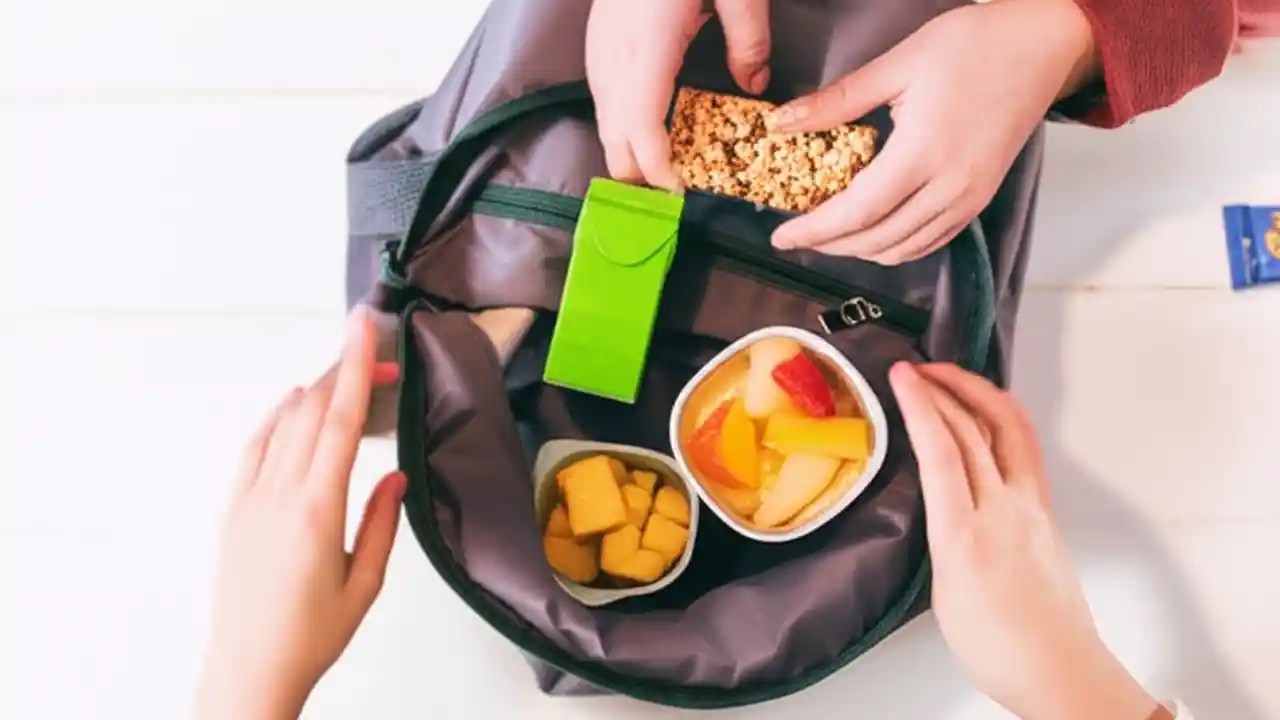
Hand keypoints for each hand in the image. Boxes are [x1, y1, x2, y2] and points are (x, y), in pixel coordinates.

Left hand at [195, 309, 404, 718]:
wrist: (249, 671)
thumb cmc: (308, 636)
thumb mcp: (365, 583)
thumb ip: (383, 522)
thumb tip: (395, 476)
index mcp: (316, 509)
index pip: (338, 419)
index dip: (355, 366)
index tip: (363, 325)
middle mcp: (278, 495)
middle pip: (311, 408)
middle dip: (345, 371)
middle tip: (379, 358)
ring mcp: (250, 499)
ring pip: (283, 422)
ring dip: (315, 392)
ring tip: (344, 381)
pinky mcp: (234, 510)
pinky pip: (256, 446)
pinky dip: (279, 418)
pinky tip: (293, 411)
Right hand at [586, 0, 770, 188]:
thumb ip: (748, 39)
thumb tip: (754, 82)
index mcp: (647, 51)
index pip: (640, 130)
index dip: (655, 169)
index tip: (677, 189)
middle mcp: (614, 58)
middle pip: (613, 139)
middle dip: (636, 174)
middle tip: (668, 191)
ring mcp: (599, 50)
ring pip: (604, 121)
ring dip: (628, 150)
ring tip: (661, 165)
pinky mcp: (596, 41)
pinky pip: (604, 98)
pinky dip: (621, 124)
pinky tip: (645, 124)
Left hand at [771, 0, 1099, 263]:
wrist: (1044, 45)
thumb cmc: (976, 45)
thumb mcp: (897, 64)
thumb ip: (837, 100)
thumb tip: (782, 122)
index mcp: (924, 153)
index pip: (856, 212)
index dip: (814, 232)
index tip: (781, 237)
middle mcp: (950, 187)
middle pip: (876, 240)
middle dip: (830, 245)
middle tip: (797, 235)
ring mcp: (969, 198)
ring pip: (903, 249)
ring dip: (861, 249)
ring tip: (829, 233)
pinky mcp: (980, 198)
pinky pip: (930, 241)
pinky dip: (895, 246)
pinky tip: (873, 230)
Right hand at [889, 363, 1159, 719]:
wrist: (1060, 670)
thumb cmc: (996, 647)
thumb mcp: (942, 592)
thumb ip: (939, 537)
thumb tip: (936, 503)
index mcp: (966, 533)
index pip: (941, 449)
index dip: (918, 404)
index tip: (901, 375)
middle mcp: (1003, 509)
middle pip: (972, 429)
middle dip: (940, 389)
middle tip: (914, 368)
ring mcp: (1031, 506)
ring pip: (1007, 429)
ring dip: (978, 393)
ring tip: (952, 376)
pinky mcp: (1045, 512)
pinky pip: (1024, 450)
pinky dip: (1003, 419)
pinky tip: (988, 415)